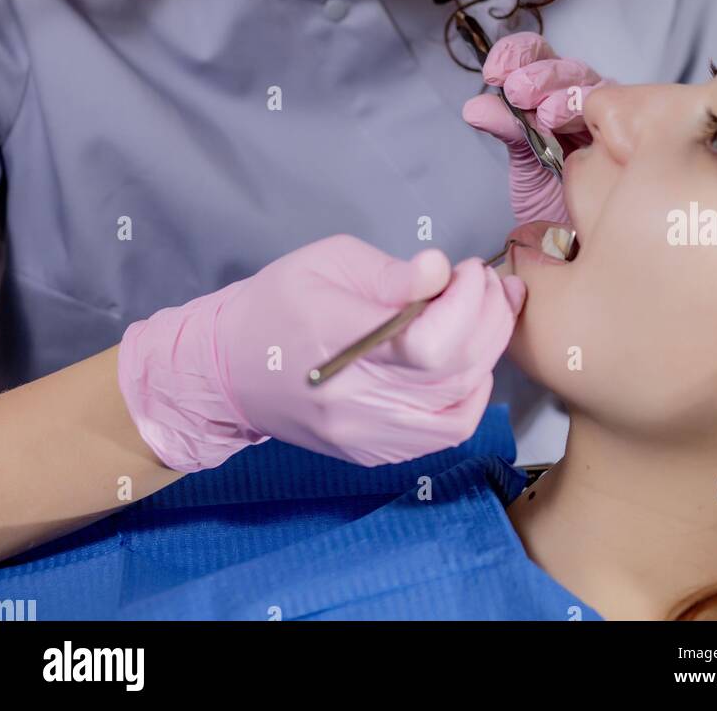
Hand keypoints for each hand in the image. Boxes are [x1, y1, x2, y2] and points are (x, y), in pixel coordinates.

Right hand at [118, 234, 526, 470]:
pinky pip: (444, 434)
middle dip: (487, 318)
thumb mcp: (327, 262)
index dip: (463, 305)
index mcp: (336, 340)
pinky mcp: (373, 453)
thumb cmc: (277, 304)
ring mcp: (365, 435)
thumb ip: (389, 271)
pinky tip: (468, 362)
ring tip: (485, 315)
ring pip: (458, 410)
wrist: (228, 371)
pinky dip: (471, 397)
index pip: (424, 343)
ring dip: (487, 356)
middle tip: (483, 282)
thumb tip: (441, 272)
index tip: (464, 270)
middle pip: (452, 373)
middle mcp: (353, 399)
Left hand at [462, 32, 611, 223]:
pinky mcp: (628, 133)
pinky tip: (569, 126)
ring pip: (589, 86)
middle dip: (539, 74)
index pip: (537, 55)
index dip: (516, 54)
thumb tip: (474, 106)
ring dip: (563, 94)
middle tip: (518, 92)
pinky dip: (591, 115)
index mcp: (550, 93)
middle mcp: (581, 97)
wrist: (579, 244)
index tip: (495, 71)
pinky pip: (614, 113)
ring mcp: (608, 113)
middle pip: (565, 68)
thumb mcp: (524, 165)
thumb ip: (507, 131)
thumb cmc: (553, 200)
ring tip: (544, 114)